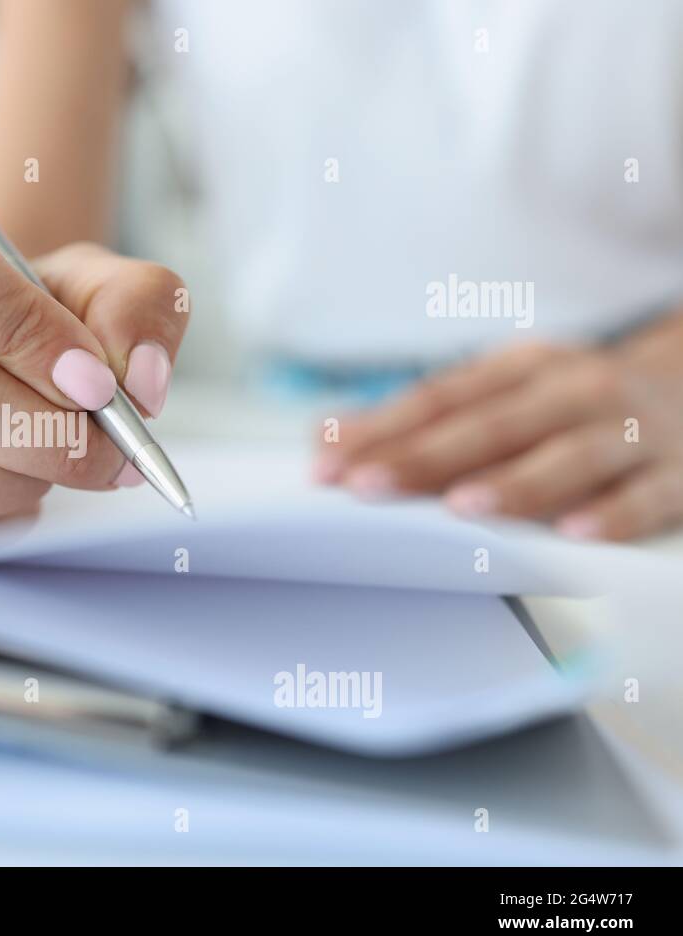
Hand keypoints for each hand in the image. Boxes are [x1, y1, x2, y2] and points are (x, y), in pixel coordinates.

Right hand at [0, 208, 188, 546]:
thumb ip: (137, 305)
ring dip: (18, 484)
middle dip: (48, 435)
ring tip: (44, 464)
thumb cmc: (26, 326)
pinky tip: (2, 491)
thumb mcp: (94, 288)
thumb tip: (137, 378)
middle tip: (105, 449)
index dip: (23, 329)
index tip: (93, 379)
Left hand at [313, 326, 682, 540]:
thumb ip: (419, 419)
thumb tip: (322, 437)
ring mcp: (631, 430)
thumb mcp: (503, 392)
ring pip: (570, 455)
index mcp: (523, 369)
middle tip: (368, 485)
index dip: (382, 431)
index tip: (328, 465)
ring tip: (464, 506)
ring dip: (516, 481)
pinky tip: (577, 533)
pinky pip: (648, 494)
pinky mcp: (680, 471)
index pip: (441, 400)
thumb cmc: (575, 403)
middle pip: (492, 425)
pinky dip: (614, 512)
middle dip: (426, 456)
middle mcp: (574, 390)